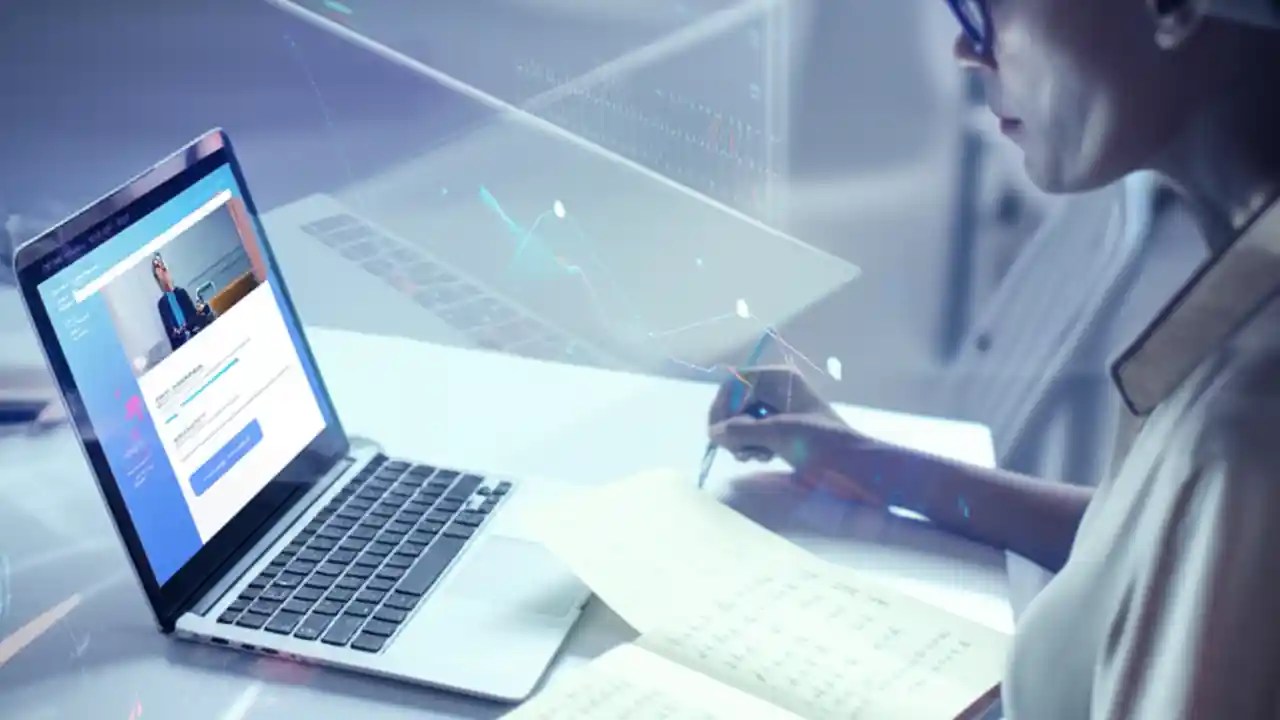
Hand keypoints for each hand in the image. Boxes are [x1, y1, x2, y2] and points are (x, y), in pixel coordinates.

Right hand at [707, 365, 887, 504]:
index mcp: (779, 379)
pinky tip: (765, 457)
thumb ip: (742, 431)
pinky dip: (752, 445)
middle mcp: (777, 388)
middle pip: (735, 402)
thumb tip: (713, 433)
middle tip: (739, 451)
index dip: (722, 408)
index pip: (733, 384)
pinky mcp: (783, 428)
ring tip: (756, 456)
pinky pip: (754, 431)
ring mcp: (780, 408)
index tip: (718, 435)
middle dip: (732, 427)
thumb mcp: (779, 435)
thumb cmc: (823, 446)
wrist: (857, 469)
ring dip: (742, 439)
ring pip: (741, 419)